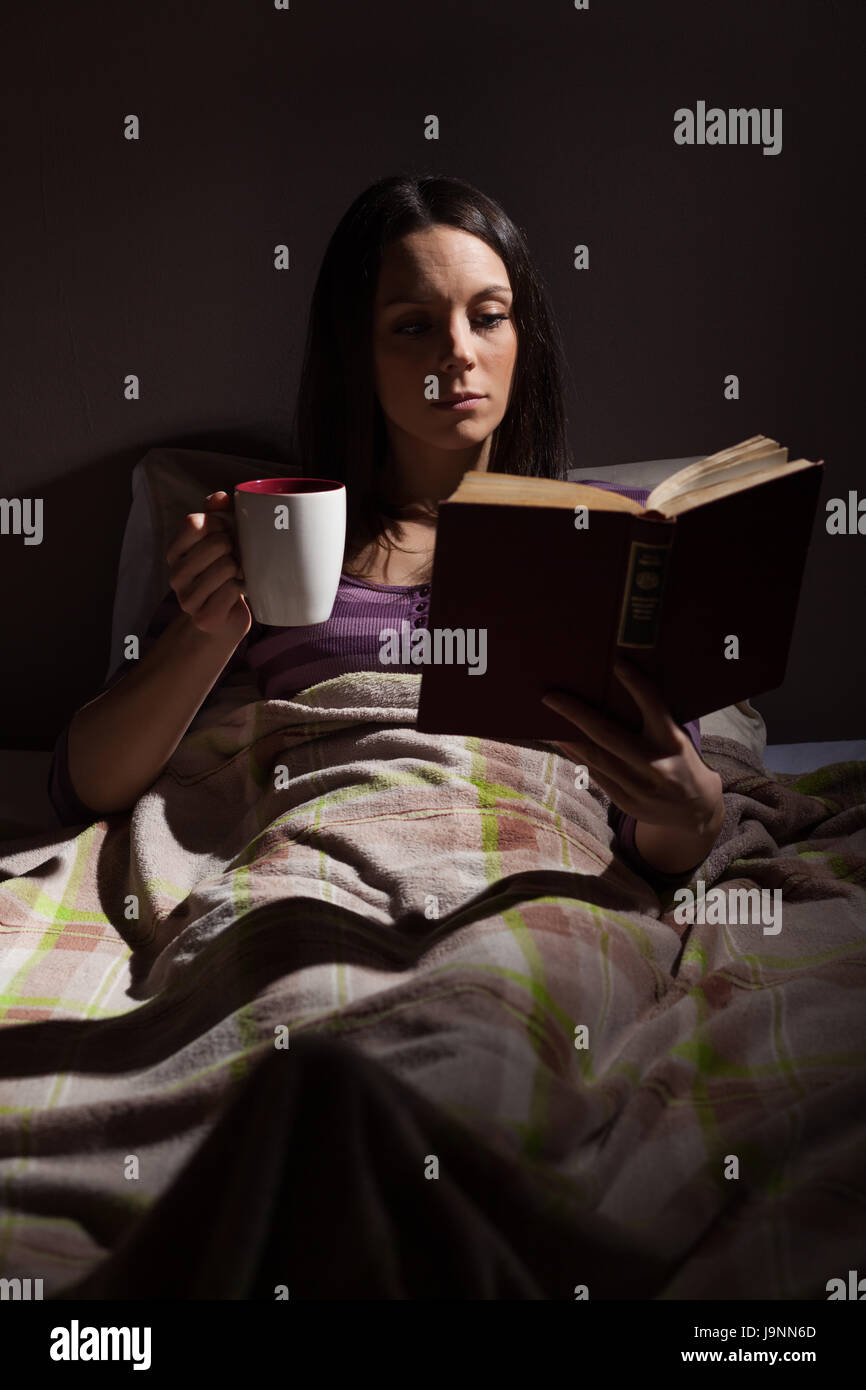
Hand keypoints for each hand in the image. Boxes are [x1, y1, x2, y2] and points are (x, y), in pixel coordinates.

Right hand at [165, 491, 250, 639]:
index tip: (226, 533)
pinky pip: (232, 590)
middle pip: (216, 543)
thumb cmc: (223, 573)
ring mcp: (188, 598)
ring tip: (235, 576)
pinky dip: (241, 588)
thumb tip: (220, 497)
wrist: (222, 619)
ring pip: (226, 566)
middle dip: (234, 547)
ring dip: (239, 569)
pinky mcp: (204, 617)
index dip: (218, 523)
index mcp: (175, 551)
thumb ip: (217, 514)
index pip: (193, 523)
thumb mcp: (218, 540)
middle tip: (235, 558)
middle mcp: (176, 574)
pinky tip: (235, 592)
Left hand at [542, 660, 722, 834]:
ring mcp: (640, 787)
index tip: (618, 663)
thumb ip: (655, 720)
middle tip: (551, 697)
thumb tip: (613, 693)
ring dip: (567, 737)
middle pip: (608, 734)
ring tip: (547, 720)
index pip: (654, 706)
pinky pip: (595, 774)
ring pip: (595, 757)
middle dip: (576, 714)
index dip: (636, 684)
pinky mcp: (627, 802)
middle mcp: (656, 764)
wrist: (697, 810)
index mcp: (673, 741)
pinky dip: (576, 756)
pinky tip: (562, 742)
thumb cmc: (682, 761)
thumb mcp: (679, 738)